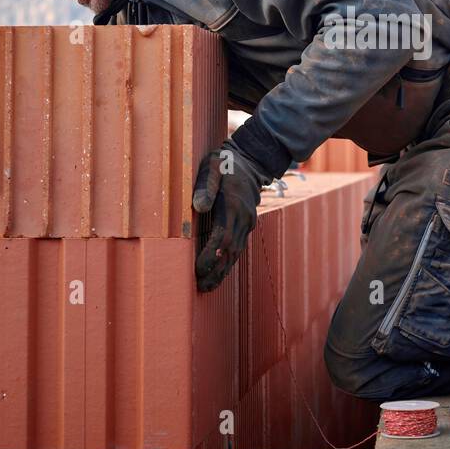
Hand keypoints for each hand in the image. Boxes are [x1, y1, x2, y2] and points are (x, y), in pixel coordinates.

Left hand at [191, 144, 266, 291]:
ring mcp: (248, 221)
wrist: (251, 161)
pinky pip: (239, 246)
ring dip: (223, 271)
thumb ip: (205, 186)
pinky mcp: (248, 223)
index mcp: (232, 206)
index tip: (197, 270)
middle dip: (216, 271)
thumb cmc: (225, 164)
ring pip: (236, 252)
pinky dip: (229, 261)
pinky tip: (220, 272)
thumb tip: (198, 206)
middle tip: (201, 288)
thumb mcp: (212, 168)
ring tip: (208, 286)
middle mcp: (243, 218)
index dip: (210, 256)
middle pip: (230, 252)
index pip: (222, 238)